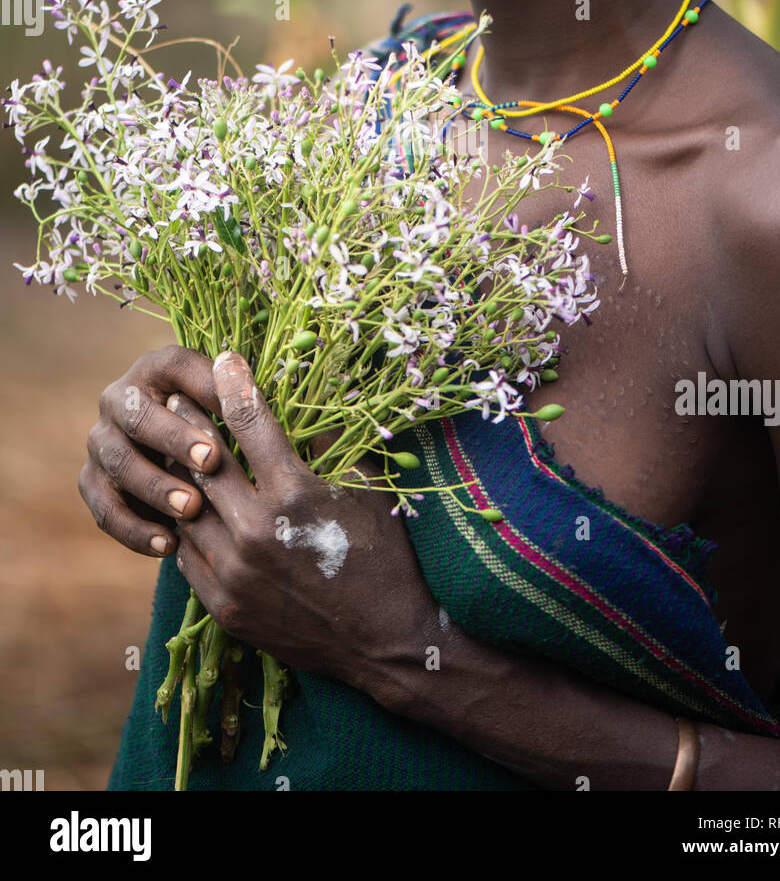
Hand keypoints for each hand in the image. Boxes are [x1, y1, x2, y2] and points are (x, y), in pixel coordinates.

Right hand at [79, 345, 222, 556]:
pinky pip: (106, 508)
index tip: (235, 416)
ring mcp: (101, 440)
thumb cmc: (220, 430)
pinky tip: (168, 546)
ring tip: (192, 510)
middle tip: (211, 463)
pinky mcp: (91, 481)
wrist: (178, 463)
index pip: (176, 369)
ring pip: (120, 462)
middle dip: (175, 439)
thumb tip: (255, 399)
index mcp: (157, 369)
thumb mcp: (231, 413)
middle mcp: (120, 398)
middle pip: (139, 415)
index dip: (205, 391)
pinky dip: (135, 530)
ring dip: (156, 487)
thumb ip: (240, 404)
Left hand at [169, 351, 438, 691]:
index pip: (251, 424)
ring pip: (186, 510)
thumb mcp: (367, 491)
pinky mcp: (224, 606)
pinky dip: (185, 527)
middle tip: (179, 397)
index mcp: (295, 495)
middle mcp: (256, 533)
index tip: (224, 357)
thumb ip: (331, 447)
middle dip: (190, 424)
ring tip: (173, 451)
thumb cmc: (385, 557)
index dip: (235, 385)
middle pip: (204, 462)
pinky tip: (188, 508)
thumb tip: (308, 401)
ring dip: (178, 477)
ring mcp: (234, 573)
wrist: (385, 642)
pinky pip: (186, 555)